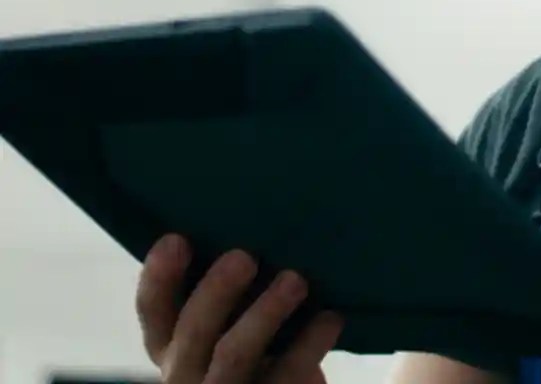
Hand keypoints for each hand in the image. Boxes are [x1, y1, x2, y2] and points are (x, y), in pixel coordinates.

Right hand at [136, 234, 344, 383]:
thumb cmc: (256, 340)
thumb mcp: (229, 317)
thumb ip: (227, 289)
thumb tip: (250, 228)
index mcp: (171, 343)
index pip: (153, 311)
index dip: (159, 277)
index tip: (176, 238)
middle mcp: (186, 371)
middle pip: (192, 332)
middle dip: (216, 292)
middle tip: (244, 257)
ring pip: (233, 355)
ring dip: (264, 314)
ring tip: (295, 280)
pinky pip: (286, 373)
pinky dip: (310, 344)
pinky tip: (330, 318)